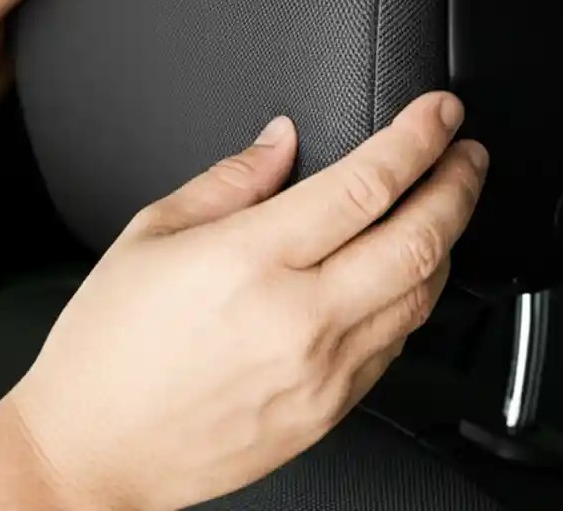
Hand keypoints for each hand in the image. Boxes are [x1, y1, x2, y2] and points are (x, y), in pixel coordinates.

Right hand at [2, 91, 488, 509]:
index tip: (439, 114)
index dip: (418, 138)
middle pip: (420, 239)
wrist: (95, 448)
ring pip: (422, 296)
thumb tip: (281, 141)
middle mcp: (297, 318)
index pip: (367, 184)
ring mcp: (322, 372)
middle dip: (459, 184)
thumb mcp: (151, 235)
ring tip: (444, 207)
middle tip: (467, 153)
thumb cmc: (109, 348)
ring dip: (446, 242)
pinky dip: (412, 300)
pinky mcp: (330, 411)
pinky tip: (401, 276)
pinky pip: (396, 345)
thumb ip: (230, 180)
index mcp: (249, 260)